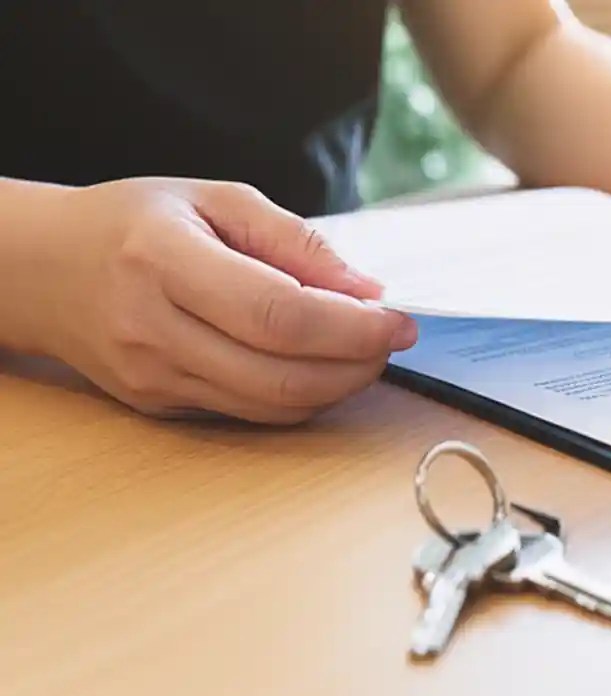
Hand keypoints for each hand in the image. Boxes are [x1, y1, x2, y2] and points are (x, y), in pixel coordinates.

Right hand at [34, 178, 416, 423]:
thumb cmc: (135, 222)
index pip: (280, 315)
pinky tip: (321, 368)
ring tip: (365, 353)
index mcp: (164, 260)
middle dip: (358, 365)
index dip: (353, 328)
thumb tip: (367, 289)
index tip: (399, 320)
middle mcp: (153, 328)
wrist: (45, 268)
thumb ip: (296, 241)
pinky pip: (250, 414)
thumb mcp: (216, 199)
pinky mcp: (159, 406)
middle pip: (282, 376)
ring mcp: (153, 377)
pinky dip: (300, 397)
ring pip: (271, 407)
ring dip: (337, 388)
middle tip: (392, 340)